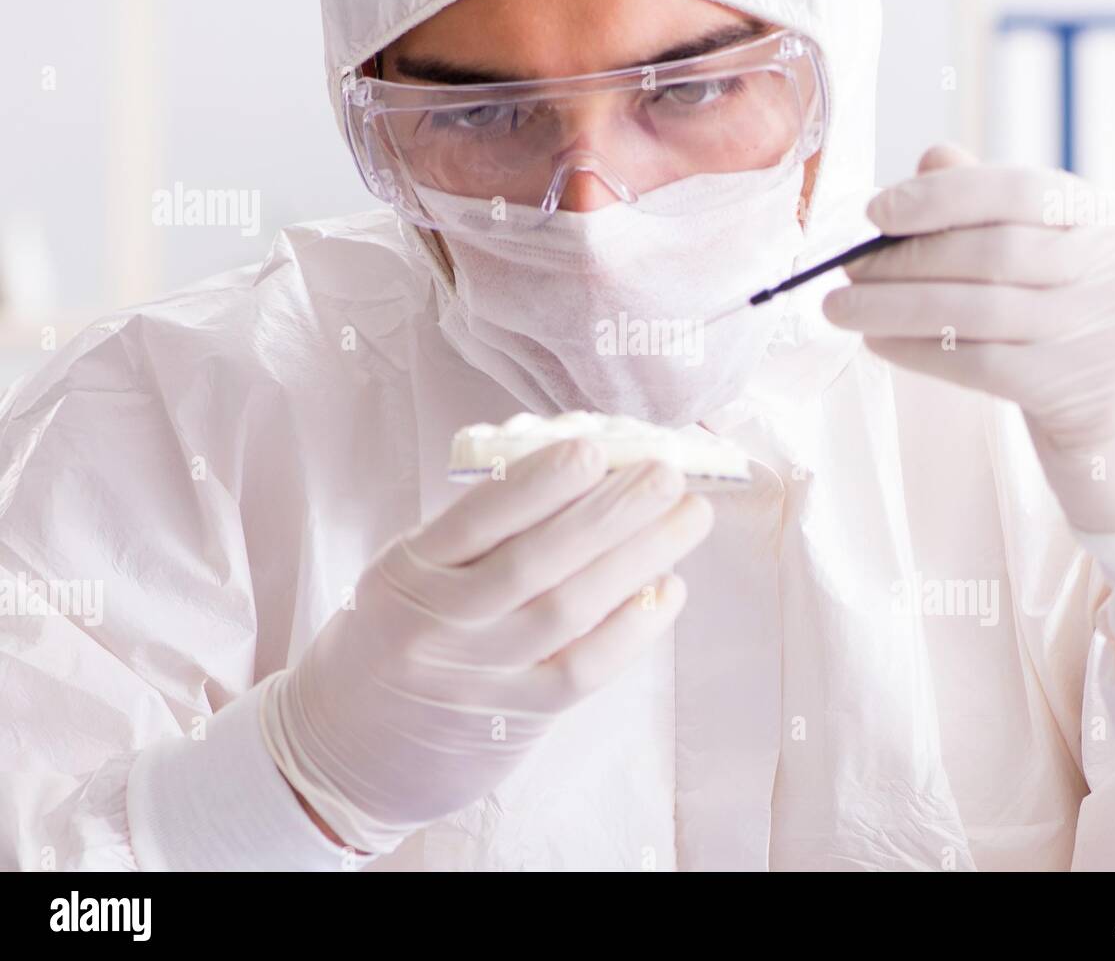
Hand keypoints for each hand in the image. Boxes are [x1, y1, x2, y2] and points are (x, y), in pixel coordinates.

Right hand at [260, 439, 712, 853]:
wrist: (345, 747)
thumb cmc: (392, 635)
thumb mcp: (408, 572)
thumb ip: (477, 533)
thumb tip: (580, 471)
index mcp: (407, 572)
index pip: (477, 519)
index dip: (539, 484)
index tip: (594, 448)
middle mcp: (440, 625)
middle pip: (536, 561)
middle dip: (611, 511)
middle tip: (667, 473)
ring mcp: (479, 676)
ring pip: (570, 609)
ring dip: (639, 557)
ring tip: (689, 517)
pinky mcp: (515, 720)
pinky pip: (585, 668)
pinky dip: (634, 627)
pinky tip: (668, 589)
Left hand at [823, 144, 1114, 533]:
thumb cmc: (1096, 372)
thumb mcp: (1065, 290)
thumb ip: (1008, 223)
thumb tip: (934, 159)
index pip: (1027, 190)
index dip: (943, 196)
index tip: (877, 211)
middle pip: (996, 249)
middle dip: (906, 258)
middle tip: (847, 270)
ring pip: (981, 307)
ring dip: (895, 305)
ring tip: (842, 309)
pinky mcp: (1103, 397)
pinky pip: (985, 363)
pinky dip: (921, 351)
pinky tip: (881, 346)